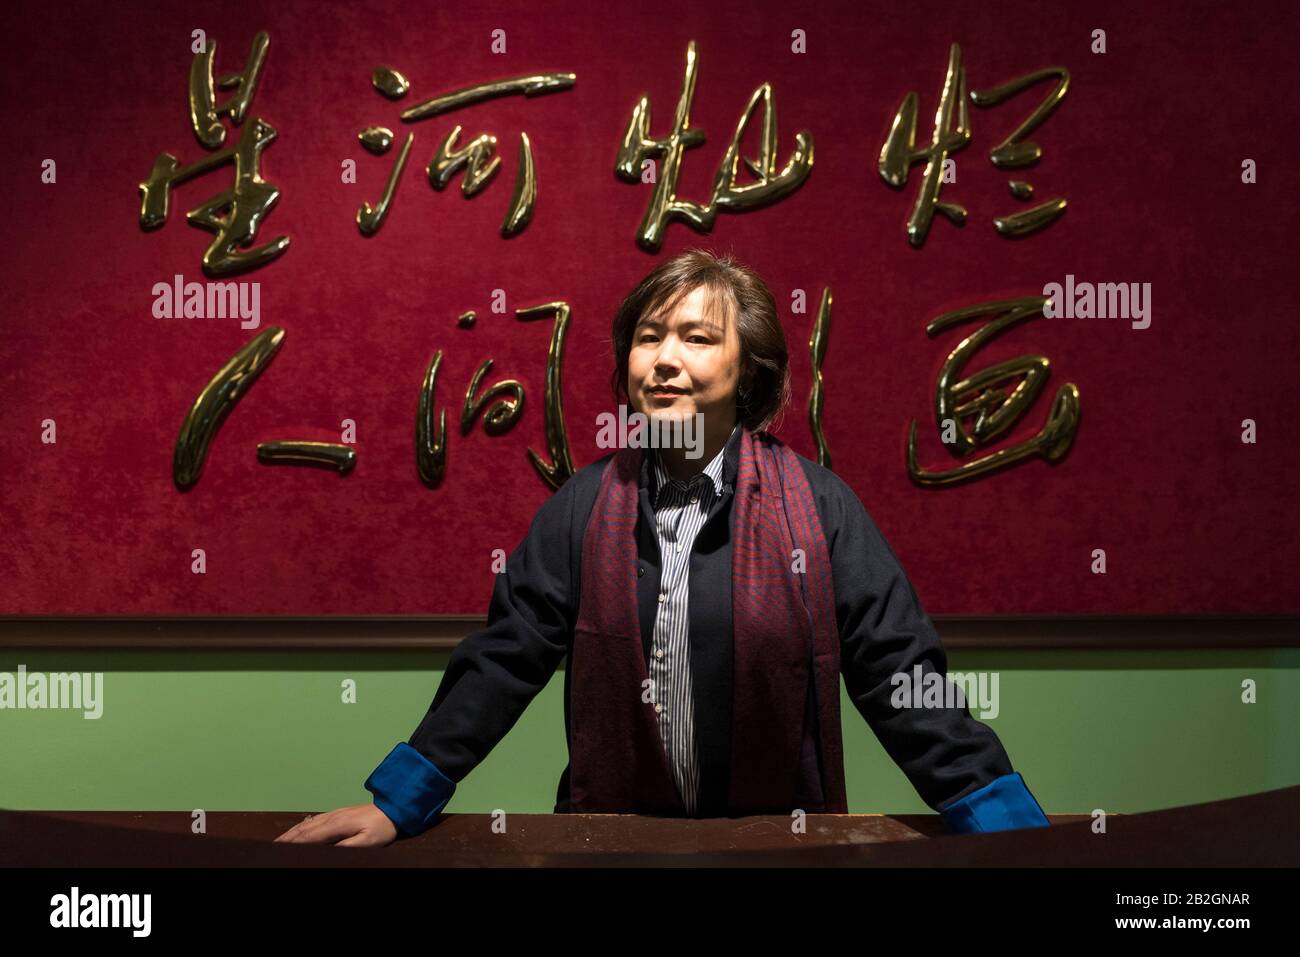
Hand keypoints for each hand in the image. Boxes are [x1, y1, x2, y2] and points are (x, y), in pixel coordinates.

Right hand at [273, 803, 398, 846]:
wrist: (393, 808)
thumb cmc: (382, 827)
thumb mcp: (368, 841)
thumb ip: (348, 846)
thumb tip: (330, 851)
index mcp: (336, 825)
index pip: (309, 837)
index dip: (292, 844)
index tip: (279, 851)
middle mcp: (331, 817)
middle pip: (303, 830)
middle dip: (286, 839)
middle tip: (271, 848)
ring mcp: (333, 814)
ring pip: (306, 824)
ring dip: (291, 833)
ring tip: (278, 841)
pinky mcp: (337, 813)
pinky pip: (314, 820)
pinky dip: (301, 826)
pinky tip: (298, 830)